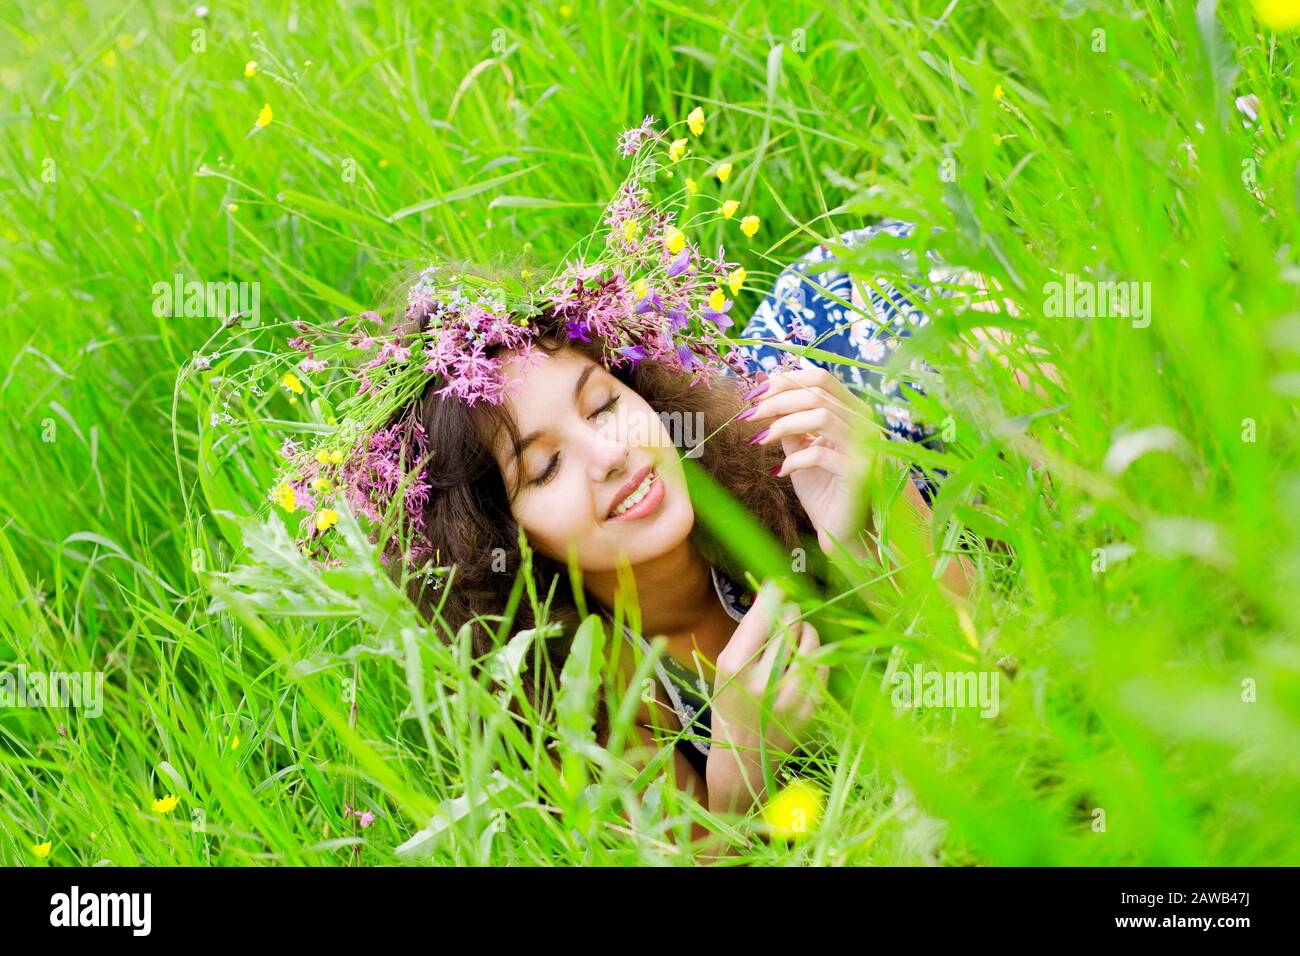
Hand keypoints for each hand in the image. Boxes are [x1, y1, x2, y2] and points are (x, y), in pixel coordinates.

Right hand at [709, 583, 827, 764]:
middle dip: (790, 612)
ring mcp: (790, 697)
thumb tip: (772, 592)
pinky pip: (823, 665)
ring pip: (811, 639)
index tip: (778, 585)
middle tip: (786, 616)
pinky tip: (802, 665)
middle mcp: (762, 681)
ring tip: (796, 639)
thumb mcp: (725, 669)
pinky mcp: (811, 708)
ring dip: (806, 632)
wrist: (743, 760)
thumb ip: (748, 633)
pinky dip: (815, 658)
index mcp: (735, 667)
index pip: (763, 614)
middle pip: (790, 621)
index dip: (774, 593)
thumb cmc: (729, 706)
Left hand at [739, 367, 873, 553]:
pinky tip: (781, 471)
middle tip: (749, 415)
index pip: (821, 378)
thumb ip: (787, 419)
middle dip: (777, 401)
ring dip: (783, 425)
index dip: (785, 380)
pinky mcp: (859, 472)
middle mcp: (864, 424)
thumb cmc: (821, 486)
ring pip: (821, 417)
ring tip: (761, 439)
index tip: (754, 393)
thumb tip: (760, 386)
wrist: (837, 527)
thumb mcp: (800, 446)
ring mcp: (865, 447)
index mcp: (853, 411)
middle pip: (817, 393)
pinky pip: (819, 454)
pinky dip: (793, 459)